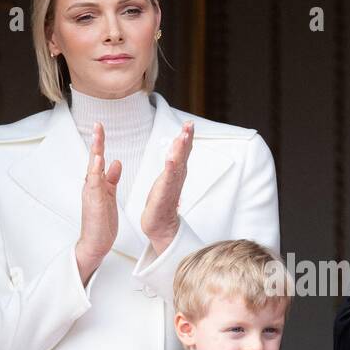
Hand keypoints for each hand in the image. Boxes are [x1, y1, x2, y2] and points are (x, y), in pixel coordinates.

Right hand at [75, 123, 120, 283]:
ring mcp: (91, 193)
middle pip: (93, 158)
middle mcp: (92, 185)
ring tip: (97, 135)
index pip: (98, 159)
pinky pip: (94, 184)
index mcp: (97, 183)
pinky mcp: (94, 202)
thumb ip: (112, 179)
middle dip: (96, 141)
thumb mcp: (109, 195)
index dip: (100, 143)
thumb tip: (116, 162)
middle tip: (98, 124)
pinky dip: (96, 171)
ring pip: (92, 168)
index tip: (101, 127)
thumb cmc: (102, 221)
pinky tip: (98, 161)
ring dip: (95, 151)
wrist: (96, 242)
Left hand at [140, 121, 194, 255]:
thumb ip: (173, 166)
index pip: (183, 152)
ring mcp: (171, 186)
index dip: (187, 138)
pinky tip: (171, 159)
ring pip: (178, 164)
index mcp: (176, 172)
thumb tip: (177, 153)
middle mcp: (176, 177)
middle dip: (187, 139)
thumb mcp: (166, 180)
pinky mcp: (163, 195)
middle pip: (183, 155)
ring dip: (181, 150)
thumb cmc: (161, 203)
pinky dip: (170, 169)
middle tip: (190, 125)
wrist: (159, 226)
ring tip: (183, 137)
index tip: (190, 123)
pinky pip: (167, 180)